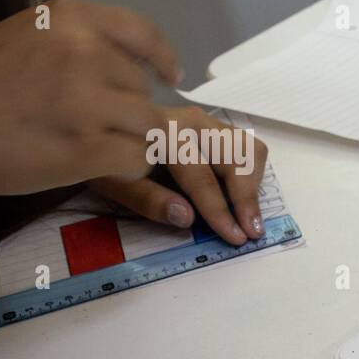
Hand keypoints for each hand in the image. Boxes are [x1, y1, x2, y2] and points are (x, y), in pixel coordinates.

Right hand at [0, 0, 179, 194]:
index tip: (170, 76)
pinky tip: (97, 163)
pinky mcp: (87, 145)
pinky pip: (138, 157)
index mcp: (69, 19)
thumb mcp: (29, 39)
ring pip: (149, 124)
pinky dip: (127, 166)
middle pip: (142, 87)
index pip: (142, 32)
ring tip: (96, 144)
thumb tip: (138, 67)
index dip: (161, 58)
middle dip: (127, 108)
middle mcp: (82, 51)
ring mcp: (86, 99)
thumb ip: (79, 44)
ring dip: (131, 139)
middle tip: (89, 122)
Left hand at [88, 105, 267, 244]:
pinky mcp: (219, 129)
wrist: (105, 128)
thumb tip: (187, 217)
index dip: (219, 210)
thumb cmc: (111, 160)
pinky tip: (240, 198)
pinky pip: (248, 149)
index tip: (235, 237)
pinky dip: (252, 175)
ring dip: (253, 186)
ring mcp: (210, 122)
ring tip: (247, 217)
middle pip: (237, 158)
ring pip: (251, 151)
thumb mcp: (116, 184)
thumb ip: (149, 200)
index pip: (201, 176)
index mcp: (164, 132)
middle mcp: (194, 121)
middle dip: (247, 198)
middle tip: (251, 231)